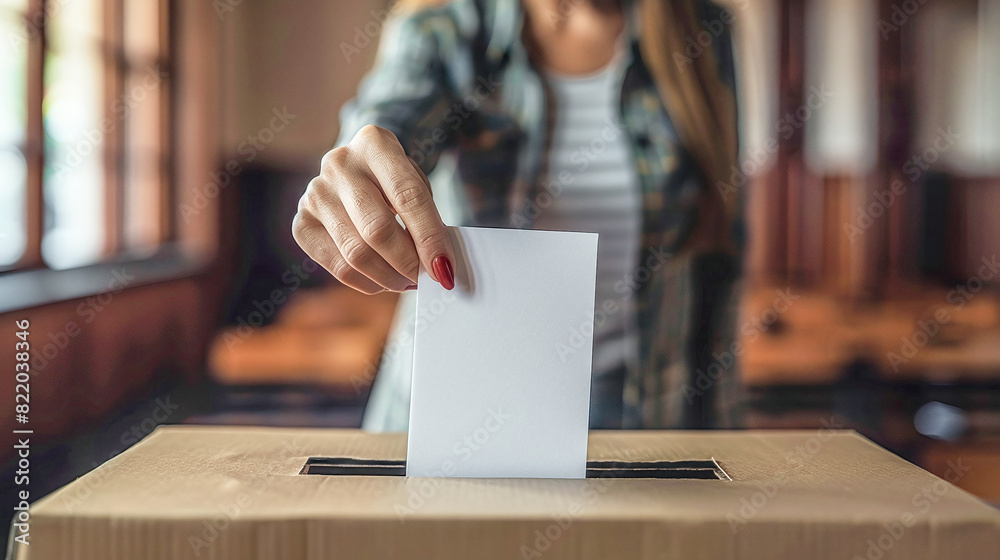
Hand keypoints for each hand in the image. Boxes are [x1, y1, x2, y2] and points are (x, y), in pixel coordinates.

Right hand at [293, 125, 455, 293]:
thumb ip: (426, 215)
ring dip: (389, 277)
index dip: (429, 237)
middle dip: (408, 262)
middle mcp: (339, 164)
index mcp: (374, 143)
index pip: (408, 197)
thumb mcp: (415, 181)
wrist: (353, 168)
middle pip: (377, 229)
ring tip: (408, 280)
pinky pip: (338, 267)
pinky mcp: (302, 223)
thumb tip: (438, 265)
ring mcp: (315, 193)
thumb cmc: (392, 179)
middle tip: (428, 279)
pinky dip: (367, 282)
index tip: (445, 268)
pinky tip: (383, 280)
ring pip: (356, 253)